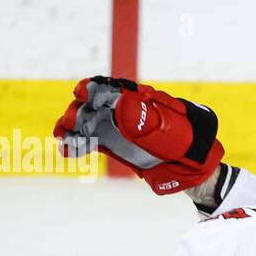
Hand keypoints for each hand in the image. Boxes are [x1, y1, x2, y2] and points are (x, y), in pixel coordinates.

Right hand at [54, 76, 224, 194]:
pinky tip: (66, 151)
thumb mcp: (177, 127)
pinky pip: (89, 141)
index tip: (82, 92)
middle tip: (71, 123)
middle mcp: (123, 110)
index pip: (111, 88)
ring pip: (86, 122)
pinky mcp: (112, 144)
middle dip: (78, 111)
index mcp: (138, 100)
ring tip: (62, 137)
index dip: (94, 87)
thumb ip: (155, 116)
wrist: (192, 168)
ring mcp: (115, 127)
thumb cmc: (190, 142)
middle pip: (93, 105)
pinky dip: (76, 144)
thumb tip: (127, 105)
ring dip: (71, 127)